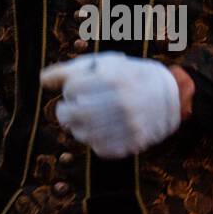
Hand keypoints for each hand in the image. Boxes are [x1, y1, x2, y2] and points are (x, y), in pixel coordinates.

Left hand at [40, 52, 181, 158]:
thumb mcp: (102, 64)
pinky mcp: (133, 143)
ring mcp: (128, 125)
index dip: (70, 89)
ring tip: (86, 120)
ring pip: (83, 135)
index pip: (72, 89)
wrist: (169, 94)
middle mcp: (121, 102)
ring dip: (78, 128)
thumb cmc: (128, 75)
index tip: (78, 89)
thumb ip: (69, 71)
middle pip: (73, 114)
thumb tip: (42, 80)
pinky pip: (100, 149)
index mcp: (113, 78)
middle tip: (70, 110)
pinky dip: (95, 142)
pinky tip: (100, 131)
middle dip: (65, 112)